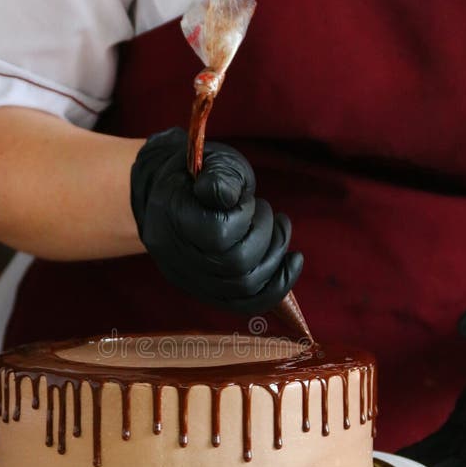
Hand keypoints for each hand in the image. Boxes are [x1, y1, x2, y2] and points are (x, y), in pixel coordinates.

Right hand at [131, 127, 302, 313]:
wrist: (175, 196)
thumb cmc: (200, 174)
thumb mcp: (212, 162)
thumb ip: (221, 176)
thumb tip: (228, 197)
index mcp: (172, 220)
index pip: (218, 235)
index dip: (243, 217)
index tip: (245, 199)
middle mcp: (176, 258)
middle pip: (236, 265)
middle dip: (266, 236)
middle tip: (269, 213)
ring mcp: (191, 280)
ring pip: (246, 286)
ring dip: (275, 255)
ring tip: (278, 227)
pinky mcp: (208, 293)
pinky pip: (246, 304)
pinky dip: (277, 286)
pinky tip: (293, 262)